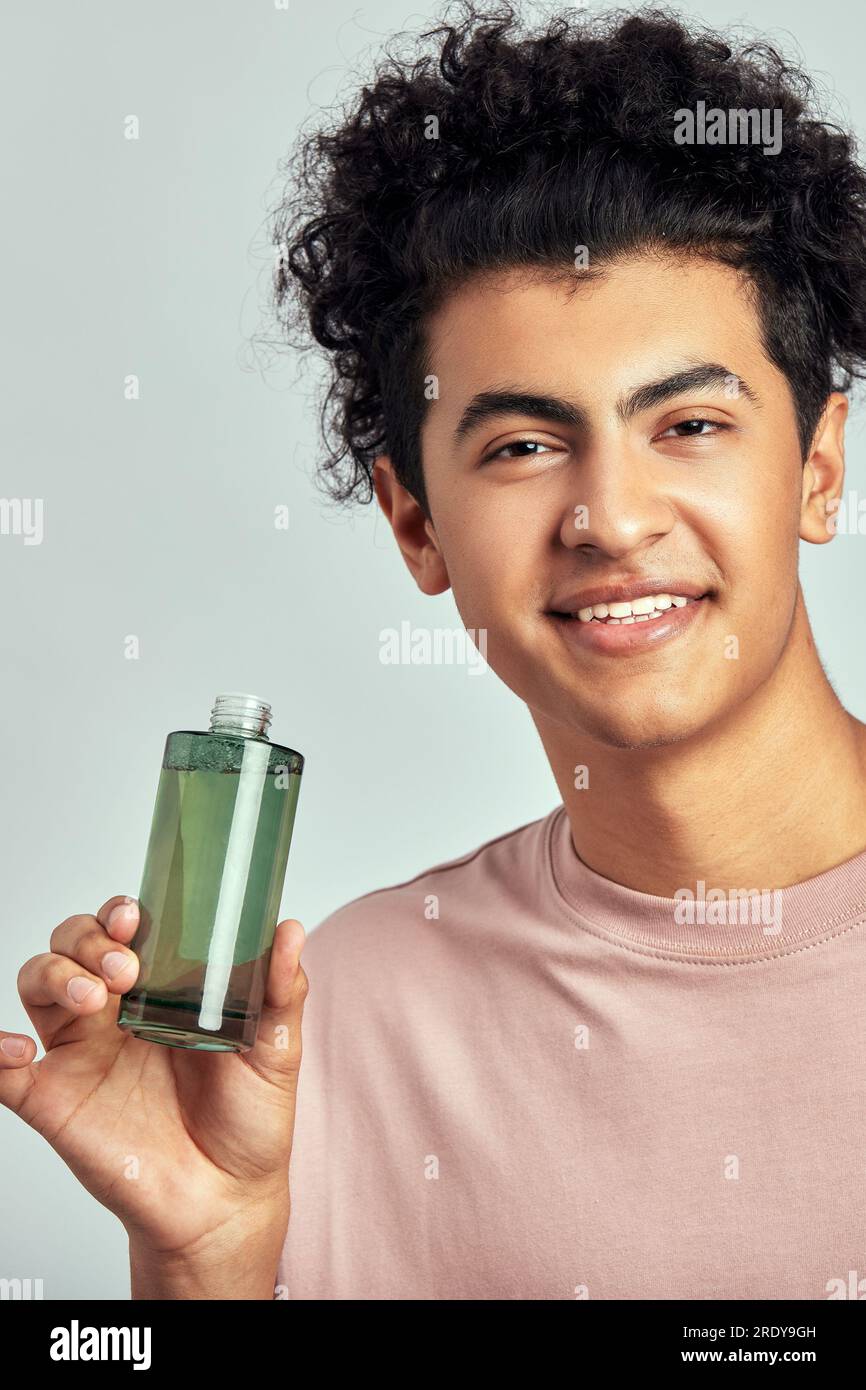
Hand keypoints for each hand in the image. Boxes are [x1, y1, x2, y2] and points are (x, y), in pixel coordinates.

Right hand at [0, 896, 307, 1263]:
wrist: (227, 1202)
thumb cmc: (249, 1120)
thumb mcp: (276, 1048)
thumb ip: (281, 989)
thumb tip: (291, 929)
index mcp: (163, 988)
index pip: (126, 929)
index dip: (120, 912)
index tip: (135, 916)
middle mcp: (116, 1011)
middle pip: (73, 945)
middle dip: (87, 939)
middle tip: (123, 968)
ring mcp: (83, 1053)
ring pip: (38, 985)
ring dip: (54, 975)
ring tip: (91, 997)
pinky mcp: (57, 1101)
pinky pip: (4, 1072)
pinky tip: (18, 1051)